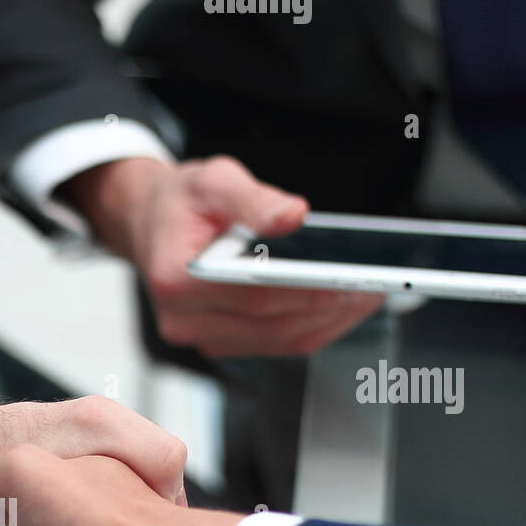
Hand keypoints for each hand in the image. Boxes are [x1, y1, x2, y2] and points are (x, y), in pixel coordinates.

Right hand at [61, 156, 382, 356]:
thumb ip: (252, 199)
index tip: (350, 284)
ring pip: (278, 342)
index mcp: (175, 279)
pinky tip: (340, 308)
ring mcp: (201, 336)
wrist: (151, 224)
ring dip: (327, 323)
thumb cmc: (181, 204)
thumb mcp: (213, 181)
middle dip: (328, 308)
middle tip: (375, 288)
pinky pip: (274, 344)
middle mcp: (183, 319)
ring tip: (366, 297)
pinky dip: (312, 328)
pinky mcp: (219, 343)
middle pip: (270, 326)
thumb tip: (292, 215)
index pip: (254, 297)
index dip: (307, 293)